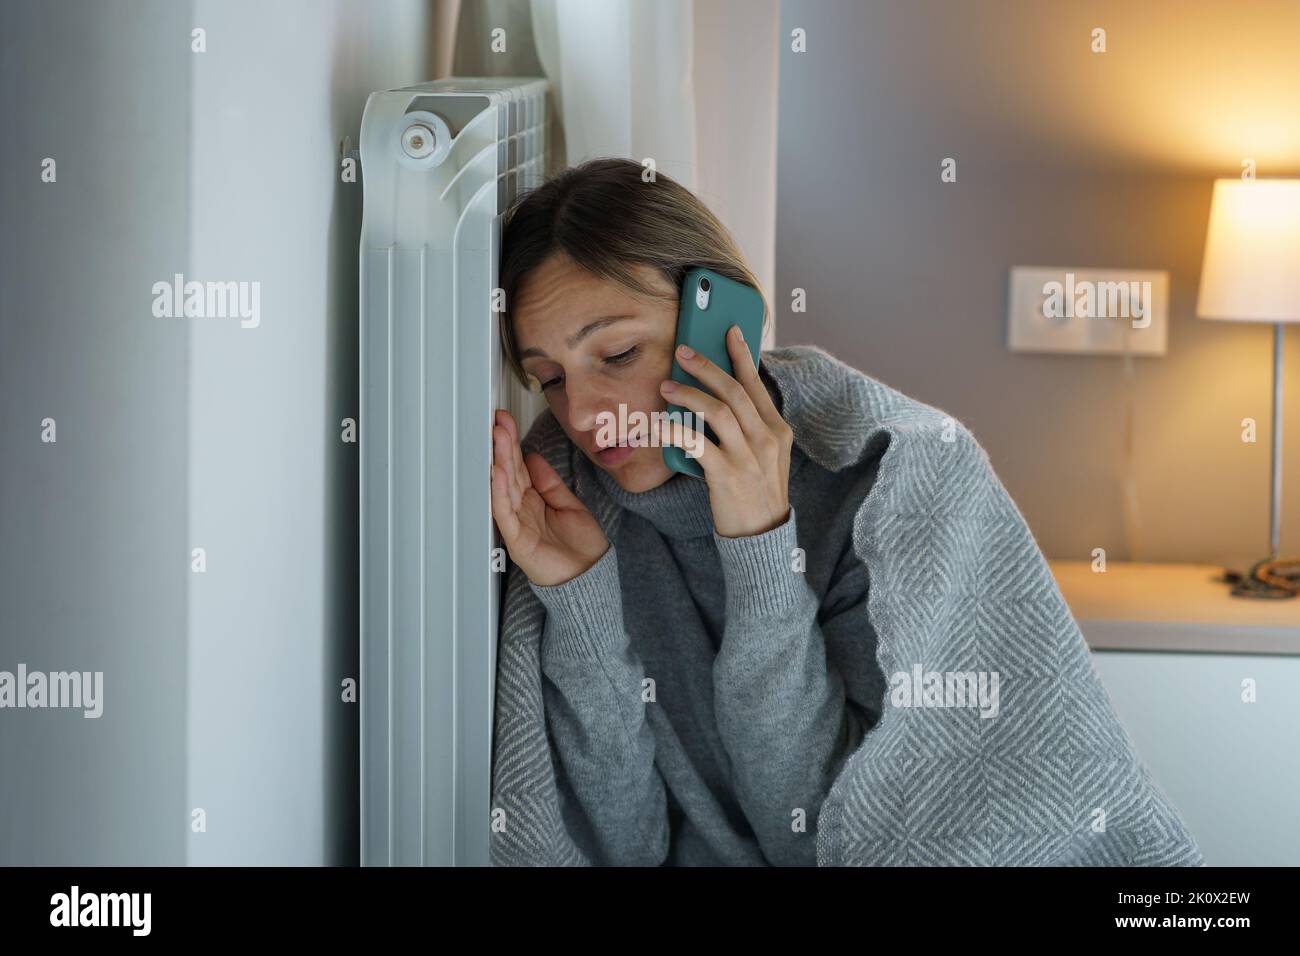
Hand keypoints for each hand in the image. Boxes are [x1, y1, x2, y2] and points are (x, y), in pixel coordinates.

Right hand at [490, 408, 609, 585]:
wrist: (590, 578)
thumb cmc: (580, 548)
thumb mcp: (568, 505)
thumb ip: (550, 483)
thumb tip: (533, 458)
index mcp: (533, 501)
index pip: (518, 467)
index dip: (512, 443)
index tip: (506, 421)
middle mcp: (521, 510)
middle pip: (509, 472)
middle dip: (503, 446)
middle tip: (497, 421)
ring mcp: (517, 524)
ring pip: (503, 488)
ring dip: (499, 461)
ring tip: (496, 438)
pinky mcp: (517, 540)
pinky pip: (505, 512)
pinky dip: (500, 492)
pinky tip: (498, 473)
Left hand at [657, 327, 792, 537]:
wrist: (761, 536)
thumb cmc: (755, 492)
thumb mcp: (763, 456)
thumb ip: (746, 428)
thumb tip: (713, 398)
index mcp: (777, 429)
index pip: (757, 385)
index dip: (742, 356)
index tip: (729, 332)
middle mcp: (766, 438)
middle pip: (735, 391)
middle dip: (707, 367)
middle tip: (682, 351)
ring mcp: (748, 456)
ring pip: (718, 411)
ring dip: (689, 394)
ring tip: (666, 386)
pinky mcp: (727, 474)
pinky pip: (697, 443)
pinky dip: (675, 430)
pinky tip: (658, 423)